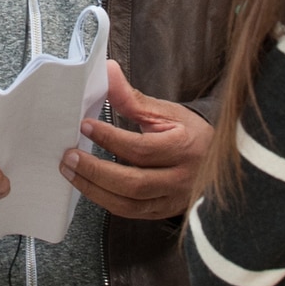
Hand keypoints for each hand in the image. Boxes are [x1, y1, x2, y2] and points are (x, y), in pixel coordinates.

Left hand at [60, 62, 212, 220]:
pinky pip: (130, 213)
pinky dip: (105, 200)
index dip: (110, 139)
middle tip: (69, 157)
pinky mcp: (162, 212)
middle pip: (134, 183)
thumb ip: (132, 98)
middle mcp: (181, 178)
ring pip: (128, 204)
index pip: (142, 149)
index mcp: (185, 147)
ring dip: (93, 189)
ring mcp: (173, 200)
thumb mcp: (165, 112)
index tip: (85, 126)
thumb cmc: (189, 134)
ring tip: (71, 171)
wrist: (215, 161)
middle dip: (95, 171)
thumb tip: (107, 72)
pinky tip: (88, 186)